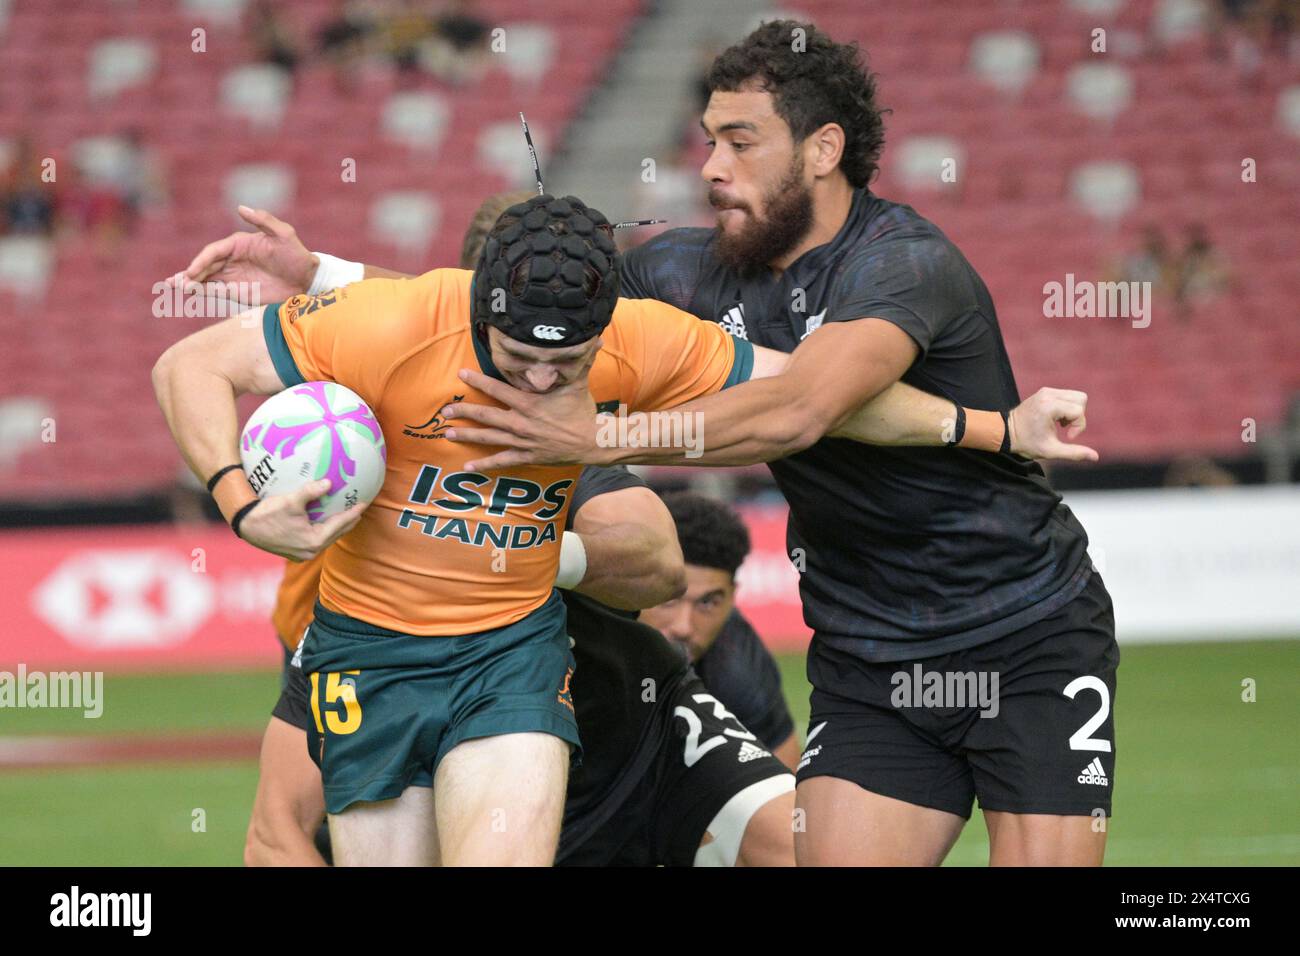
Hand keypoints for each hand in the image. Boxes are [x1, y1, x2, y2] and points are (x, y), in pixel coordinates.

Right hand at [164, 205, 316, 302]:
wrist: (307, 279)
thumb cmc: (296, 254)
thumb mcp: (284, 234)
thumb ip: (263, 220)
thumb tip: (240, 207)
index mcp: (239, 244)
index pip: (214, 252)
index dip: (201, 261)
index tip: (193, 272)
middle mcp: (233, 259)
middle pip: (206, 265)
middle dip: (189, 273)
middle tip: (173, 282)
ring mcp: (234, 275)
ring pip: (207, 278)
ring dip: (190, 282)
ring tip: (173, 287)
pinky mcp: (239, 290)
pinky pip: (217, 291)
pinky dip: (203, 292)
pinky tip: (190, 294)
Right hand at [237, 480, 365, 560]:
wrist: (245, 525)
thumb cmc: (268, 513)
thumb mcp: (291, 500)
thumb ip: (311, 491)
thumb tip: (329, 482)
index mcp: (313, 541)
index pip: (339, 525)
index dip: (352, 514)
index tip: (363, 504)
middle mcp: (310, 551)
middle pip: (336, 534)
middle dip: (348, 522)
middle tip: (359, 509)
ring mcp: (302, 553)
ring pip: (326, 539)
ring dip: (336, 527)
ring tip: (346, 515)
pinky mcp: (294, 551)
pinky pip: (316, 539)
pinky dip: (323, 530)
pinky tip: (325, 520)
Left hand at [442, 369, 603, 470]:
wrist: (593, 441)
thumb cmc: (583, 411)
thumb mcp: (578, 383)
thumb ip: (580, 360)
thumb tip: (593, 337)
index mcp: (529, 402)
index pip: (497, 388)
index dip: (477, 381)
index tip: (461, 375)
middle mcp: (521, 422)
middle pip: (486, 415)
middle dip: (464, 412)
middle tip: (445, 410)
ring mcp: (522, 441)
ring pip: (488, 438)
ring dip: (467, 436)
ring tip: (447, 433)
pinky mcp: (527, 456)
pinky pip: (502, 460)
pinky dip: (484, 464)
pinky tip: (467, 466)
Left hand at [1007, 388, 1098, 462]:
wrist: (1006, 433)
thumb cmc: (1026, 443)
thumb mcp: (1051, 451)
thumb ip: (1074, 453)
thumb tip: (1095, 457)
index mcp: (1049, 406)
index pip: (1078, 411)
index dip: (1078, 426)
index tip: (1067, 436)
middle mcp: (1048, 394)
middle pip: (1081, 399)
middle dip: (1078, 416)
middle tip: (1064, 428)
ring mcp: (1046, 391)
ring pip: (1076, 395)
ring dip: (1073, 411)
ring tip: (1060, 424)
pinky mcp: (1045, 392)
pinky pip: (1066, 395)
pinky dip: (1067, 407)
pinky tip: (1056, 419)